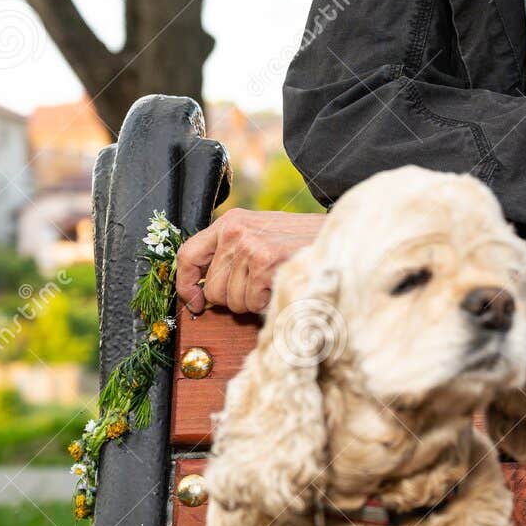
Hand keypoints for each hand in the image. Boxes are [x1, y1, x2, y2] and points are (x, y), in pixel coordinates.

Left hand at [176, 209, 319, 316]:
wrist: (339, 236)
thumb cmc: (301, 242)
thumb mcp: (260, 236)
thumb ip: (231, 256)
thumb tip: (201, 293)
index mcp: (229, 222)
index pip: (187, 255)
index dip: (185, 285)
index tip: (195, 302)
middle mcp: (234, 231)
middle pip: (212, 288)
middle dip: (233, 299)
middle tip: (258, 287)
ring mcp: (249, 246)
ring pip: (231, 301)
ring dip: (252, 302)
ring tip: (272, 282)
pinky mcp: (265, 262)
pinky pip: (251, 302)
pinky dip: (267, 303)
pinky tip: (281, 284)